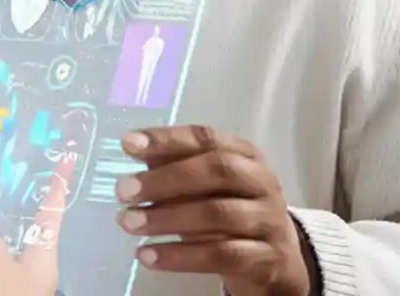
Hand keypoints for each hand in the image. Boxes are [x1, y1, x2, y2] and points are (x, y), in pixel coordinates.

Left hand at [116, 125, 313, 295]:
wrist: (276, 261)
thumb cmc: (229, 211)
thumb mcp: (204, 186)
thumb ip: (172, 167)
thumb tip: (133, 148)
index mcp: (244, 155)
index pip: (205, 138)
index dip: (166, 139)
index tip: (128, 144)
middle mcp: (262, 182)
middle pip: (217, 170)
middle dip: (165, 179)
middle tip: (123, 191)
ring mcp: (269, 220)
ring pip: (218, 214)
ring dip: (166, 218)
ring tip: (129, 223)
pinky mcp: (267, 258)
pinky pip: (222, 255)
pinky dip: (181, 256)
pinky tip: (148, 255)